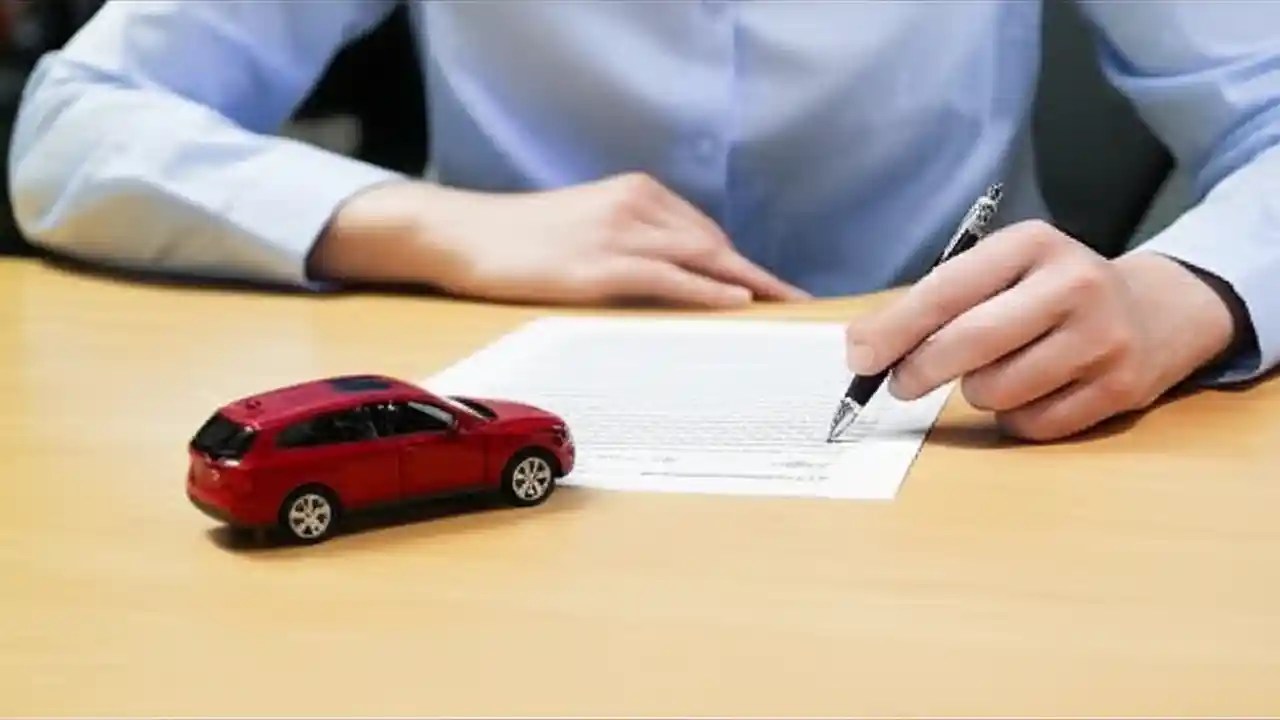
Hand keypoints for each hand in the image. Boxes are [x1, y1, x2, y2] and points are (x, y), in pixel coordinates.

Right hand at [310, 173, 807, 306]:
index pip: (704, 231)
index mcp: (635, 193)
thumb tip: (674, 278)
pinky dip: (706, 289)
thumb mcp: (586, 226)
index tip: (777, 287)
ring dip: (747, 285)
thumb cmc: (521, 239)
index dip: (744, 262)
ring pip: (700, 257)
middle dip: (760, 275)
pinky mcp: (598, 264)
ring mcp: (617, 232)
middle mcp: (634, 204)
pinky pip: (667, 276)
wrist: (463, 234)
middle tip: (797, 303)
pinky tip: (736, 302)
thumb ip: (632, 241)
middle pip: (714, 243)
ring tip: (782, 310)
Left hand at [844, 220, 1237, 440]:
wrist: (1155, 312)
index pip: (947, 290)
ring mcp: (1103, 338)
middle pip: (970, 343)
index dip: (895, 329)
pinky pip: (1031, 424)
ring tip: (993, 373)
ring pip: (996, 391)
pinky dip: (1014, 418)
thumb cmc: (1049, 294)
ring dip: (976, 393)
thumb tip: (861, 349)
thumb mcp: (1000, 274)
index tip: (860, 357)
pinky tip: (1031, 392)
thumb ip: (933, 303)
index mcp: (1032, 244)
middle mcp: (1074, 284)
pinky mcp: (1119, 388)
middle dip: (920, 370)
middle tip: (901, 383)